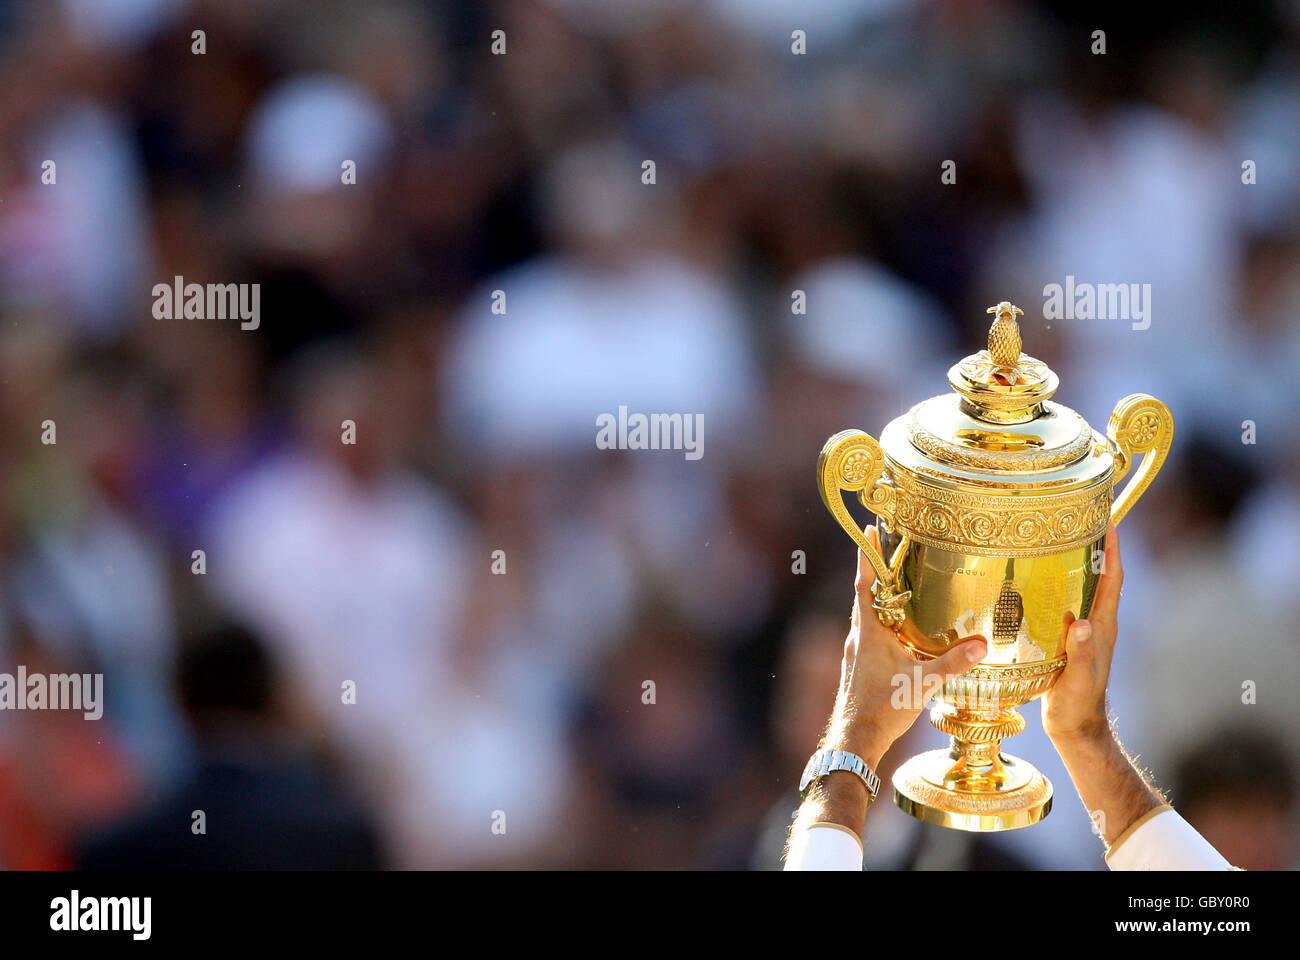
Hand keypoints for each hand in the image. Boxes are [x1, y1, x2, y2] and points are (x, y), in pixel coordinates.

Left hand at [825, 525, 987, 765]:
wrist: (855, 739)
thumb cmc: (882, 709)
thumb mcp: (922, 684)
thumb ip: (952, 663)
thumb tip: (982, 644)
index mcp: (867, 633)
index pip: (865, 584)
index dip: (867, 557)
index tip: (869, 532)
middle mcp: (856, 637)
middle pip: (865, 596)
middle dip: (877, 572)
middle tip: (891, 550)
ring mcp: (855, 652)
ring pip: (867, 616)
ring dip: (880, 598)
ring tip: (899, 585)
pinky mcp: (858, 666)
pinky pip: (869, 633)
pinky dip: (882, 622)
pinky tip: (899, 630)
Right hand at [1041, 523, 1121, 746]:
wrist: (1073, 726)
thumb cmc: (1076, 705)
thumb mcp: (1077, 680)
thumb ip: (1081, 653)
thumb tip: (1081, 624)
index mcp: (1102, 627)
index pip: (1112, 580)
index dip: (1113, 550)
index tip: (1109, 520)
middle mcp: (1095, 623)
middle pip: (1099, 576)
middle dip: (1093, 546)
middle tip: (1078, 518)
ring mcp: (1082, 631)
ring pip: (1081, 588)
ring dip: (1074, 563)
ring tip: (1055, 539)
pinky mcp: (1066, 639)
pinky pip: (1064, 602)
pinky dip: (1056, 585)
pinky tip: (1035, 579)